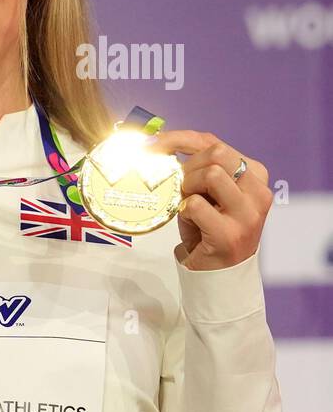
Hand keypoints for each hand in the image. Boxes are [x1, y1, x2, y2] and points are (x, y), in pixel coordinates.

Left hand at [151, 129, 272, 270]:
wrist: (217, 272)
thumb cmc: (207, 228)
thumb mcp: (207, 193)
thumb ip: (197, 169)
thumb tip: (161, 144)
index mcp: (254, 175)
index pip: (214, 142)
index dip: (179, 139)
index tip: (153, 144)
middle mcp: (258, 191)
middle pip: (216, 154)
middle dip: (187, 166)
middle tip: (178, 186)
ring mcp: (248, 213)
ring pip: (211, 175)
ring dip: (188, 187)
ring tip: (186, 204)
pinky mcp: (230, 234)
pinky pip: (196, 205)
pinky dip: (184, 211)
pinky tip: (189, 221)